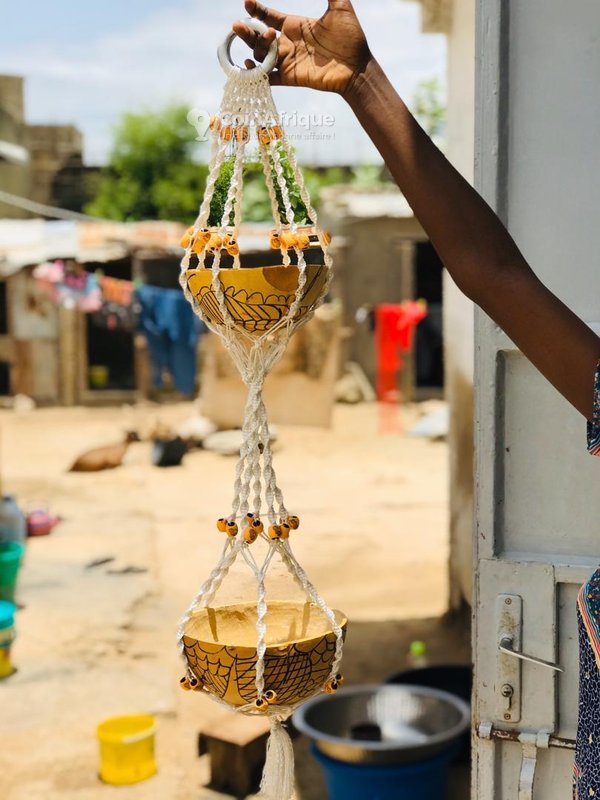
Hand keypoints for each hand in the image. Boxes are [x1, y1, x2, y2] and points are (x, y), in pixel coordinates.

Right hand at [233, 0, 371, 95]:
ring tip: (266, 36)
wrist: (358, 67)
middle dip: (247, 31)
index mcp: (294, 26)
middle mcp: (287, 43)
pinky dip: (256, 73)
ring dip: (256, 46)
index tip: (247, 1)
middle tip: (237, 24)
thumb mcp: (340, 7)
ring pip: (261, 54)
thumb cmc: (351, 38)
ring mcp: (288, 61)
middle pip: (259, 37)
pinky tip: (249, 64)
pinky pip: (268, 77)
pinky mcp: (291, 78)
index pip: (268, 17)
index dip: (256, 10)